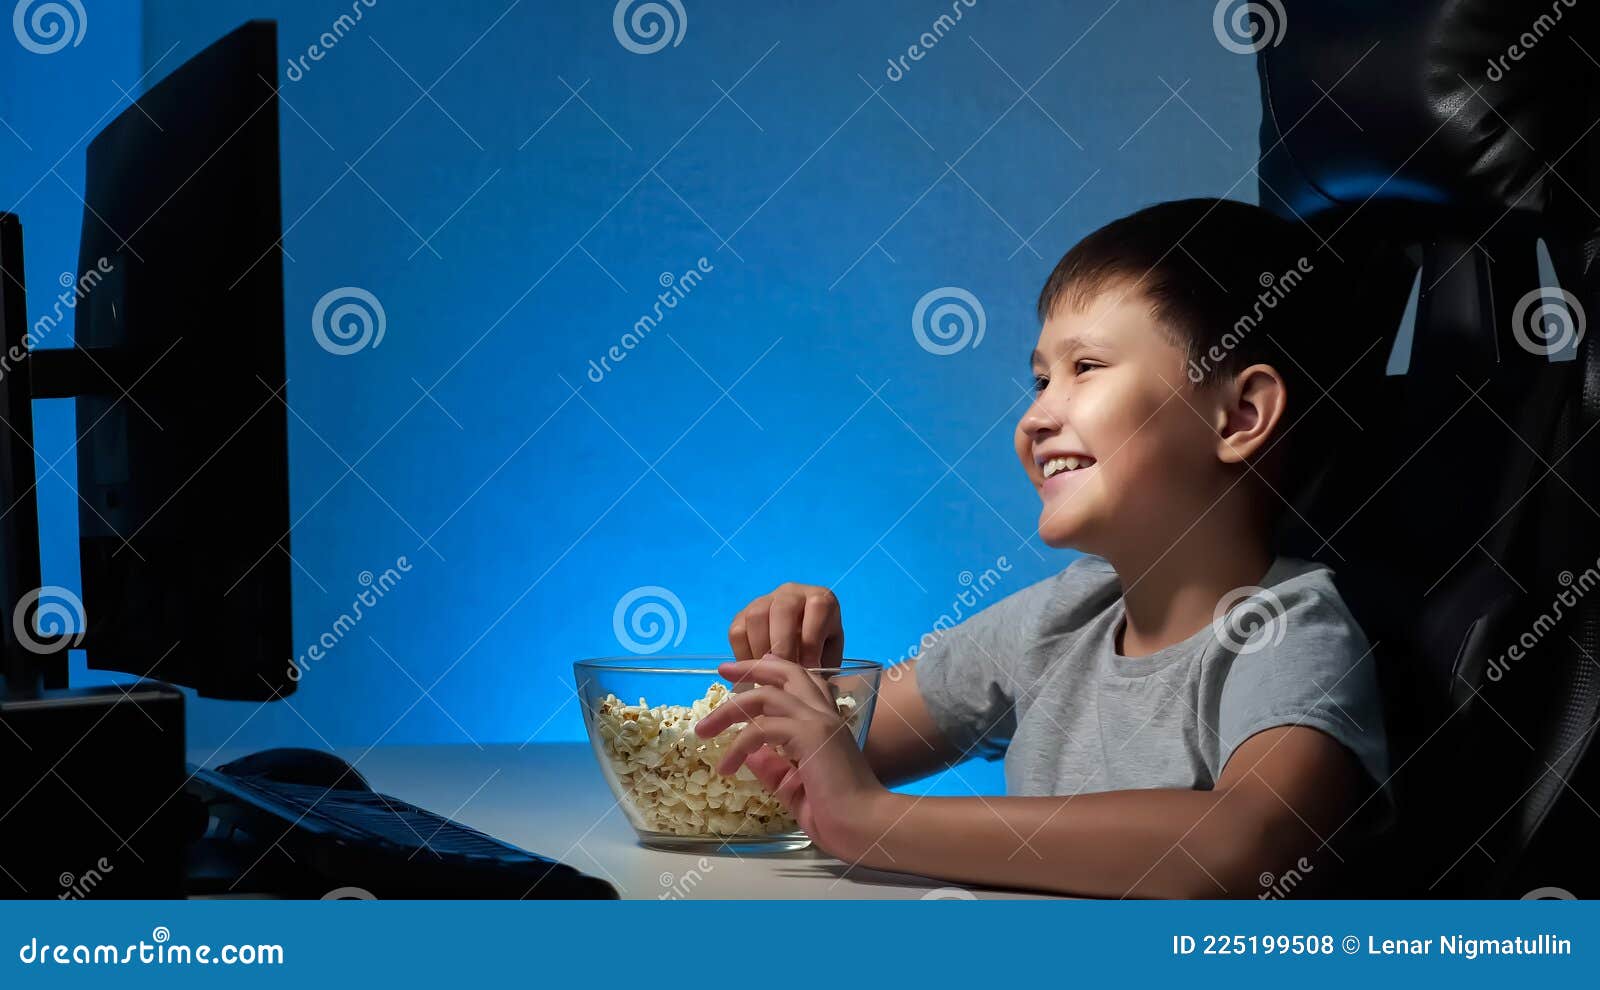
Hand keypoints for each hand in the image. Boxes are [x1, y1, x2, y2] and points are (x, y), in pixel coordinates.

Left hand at [694, 655, 890, 860]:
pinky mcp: (809, 735)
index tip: (747, 674)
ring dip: (729, 710)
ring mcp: (818, 722)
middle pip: (787, 672)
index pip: (803, 682)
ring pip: (765, 695)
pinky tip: (728, 766)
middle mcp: (825, 715)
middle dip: (751, 667)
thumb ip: (774, 768)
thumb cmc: (838, 815)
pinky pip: (761, 729)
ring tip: (703, 730)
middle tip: (723, 670)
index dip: (775, 672)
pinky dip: (738, 745)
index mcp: (827, 724)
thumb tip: (750, 755)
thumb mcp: (795, 788)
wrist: (865, 826)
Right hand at [728, 583, 842, 666]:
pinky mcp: (742, 614)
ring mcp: (764, 600)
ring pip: (756, 617)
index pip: (817, 608)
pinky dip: (742, 654)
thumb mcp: (830, 654)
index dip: (812, 640)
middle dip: (783, 645)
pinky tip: (754, 669)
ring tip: (768, 671)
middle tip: (784, 672)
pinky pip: (736, 631)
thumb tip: (803, 675)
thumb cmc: (820, 648)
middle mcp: (791, 593)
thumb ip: (822, 662)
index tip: (809, 668)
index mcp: (821, 598)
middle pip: (783, 610)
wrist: (802, 642)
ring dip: (761, 649)